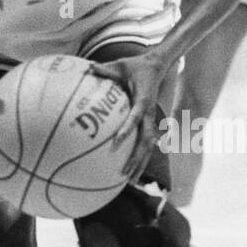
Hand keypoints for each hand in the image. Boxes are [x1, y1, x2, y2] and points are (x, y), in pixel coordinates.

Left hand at [89, 53, 169, 183]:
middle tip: (125, 174)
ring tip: (130, 182)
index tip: (116, 143)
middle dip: (137, 159)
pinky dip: (140, 157)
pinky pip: (145, 143)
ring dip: (141, 163)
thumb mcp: (119, 65)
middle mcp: (150, 114)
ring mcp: (151, 120)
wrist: (157, 66)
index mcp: (143, 100)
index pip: (135, 118)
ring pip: (148, 147)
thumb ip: (105, 69)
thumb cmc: (134, 65)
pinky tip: (131, 171)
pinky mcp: (149, 123)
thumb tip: (88, 68)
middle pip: (146, 141)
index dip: (126, 130)